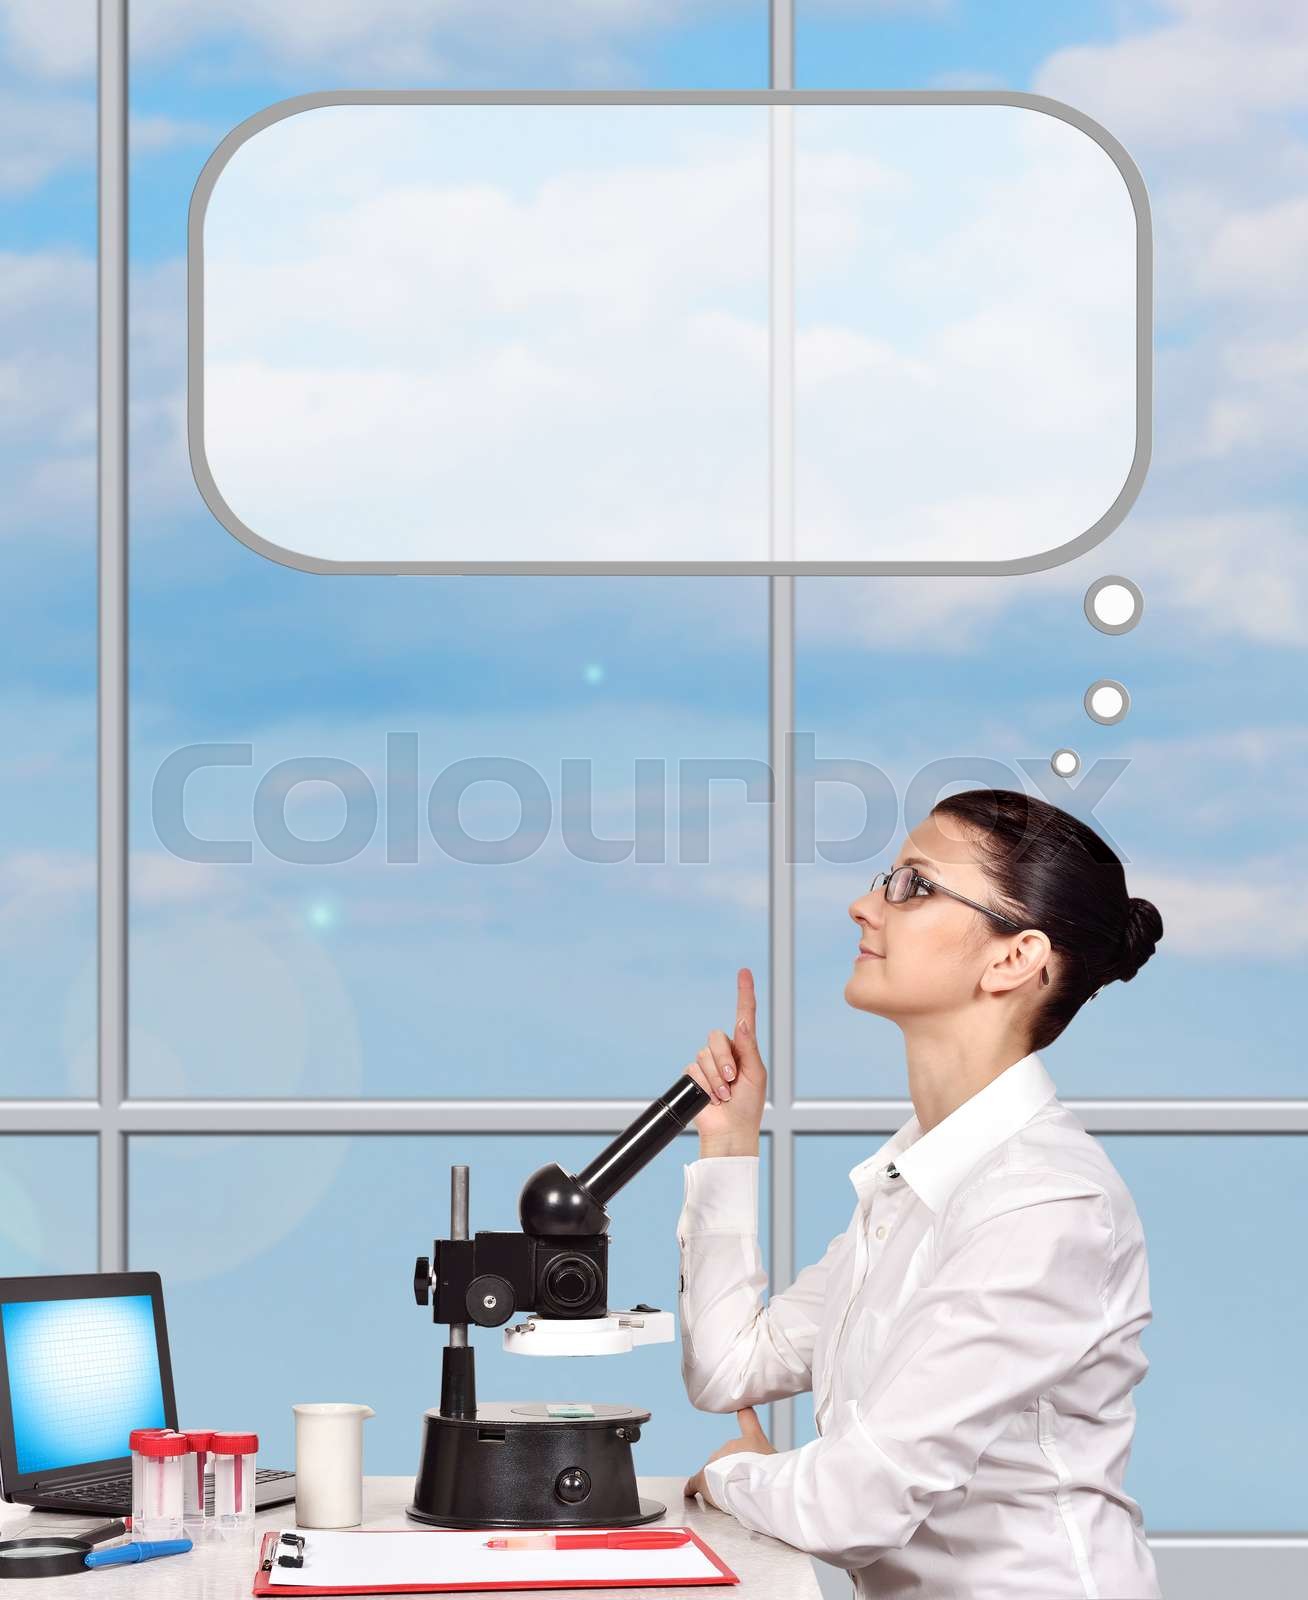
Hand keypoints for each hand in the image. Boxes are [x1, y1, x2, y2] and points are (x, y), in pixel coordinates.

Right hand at [684, 968, 767, 1157]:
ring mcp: (709, 1063)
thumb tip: (744, 1022)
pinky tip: (712, 1097)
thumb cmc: (749, 1105)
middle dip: (724, 1059)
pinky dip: (705, 1084)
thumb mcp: (755, 1074)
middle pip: (716, 1037)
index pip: (744, 1015)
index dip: (744, 993)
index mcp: (744, 1048)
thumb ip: (748, 1047)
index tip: (744, 972)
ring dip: (715, 1078)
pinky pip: (694, 1069)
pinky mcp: (694, 1075)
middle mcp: (726, 1051)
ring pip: (704, 1054)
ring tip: (724, 1095)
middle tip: (732, 1080)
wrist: (731, 1130)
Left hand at [684, 1407, 776, 1507]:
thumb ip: (771, 1461)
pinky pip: (695, 1482)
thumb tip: (775, 1469)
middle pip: (729, 1457)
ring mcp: (715, 1460)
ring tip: (734, 1496)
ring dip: (720, 1481)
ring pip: (715, 1471)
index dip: (743, 1411)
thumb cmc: (771, 1477)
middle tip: (746, 1485)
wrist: (753, 1487)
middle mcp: (731, 1445)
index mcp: (752, 1439)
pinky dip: (693, 1488)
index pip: (747, 1417)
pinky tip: (690, 1492)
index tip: (741, 1405)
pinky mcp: (703, 1478)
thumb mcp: (779, 1464)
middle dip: (734, 1469)